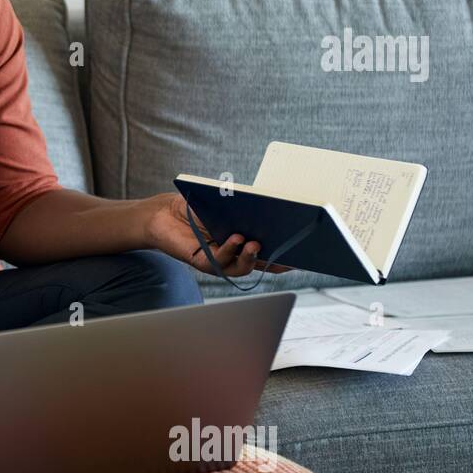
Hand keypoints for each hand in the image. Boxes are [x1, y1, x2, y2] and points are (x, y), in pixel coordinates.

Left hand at [142, 192, 291, 277]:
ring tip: (256, 244)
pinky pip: (220, 260)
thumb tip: (273, 208)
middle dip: (278, 260)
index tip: (306, 253)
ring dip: (251, 256)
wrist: (165, 212)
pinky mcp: (203, 261)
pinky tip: (236, 238)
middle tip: (290, 253)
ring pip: (242, 266)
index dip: (289, 256)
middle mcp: (236, 255)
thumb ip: (247, 211)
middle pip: (262, 263)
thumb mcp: (229, 206)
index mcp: (246, 243)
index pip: (272, 254)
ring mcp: (221, 260)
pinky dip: (230, 249)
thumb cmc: (199, 207)